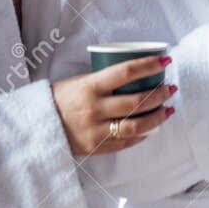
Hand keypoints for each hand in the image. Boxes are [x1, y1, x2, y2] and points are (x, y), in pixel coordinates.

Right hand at [52, 56, 175, 155]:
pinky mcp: (97, 147)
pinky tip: (152, 128)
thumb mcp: (79, 82)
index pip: (126, 72)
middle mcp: (94, 108)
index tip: (166, 60)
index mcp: (89, 86)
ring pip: (136, 126)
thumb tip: (138, 75)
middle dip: (160, 94)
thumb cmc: (61, 98)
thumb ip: (105, 80)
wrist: (37, 126)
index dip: (149, 65)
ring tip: (168, 109)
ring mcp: (96, 130)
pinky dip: (143, 135)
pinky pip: (126, 142)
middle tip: (170, 88)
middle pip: (136, 101)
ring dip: (157, 117)